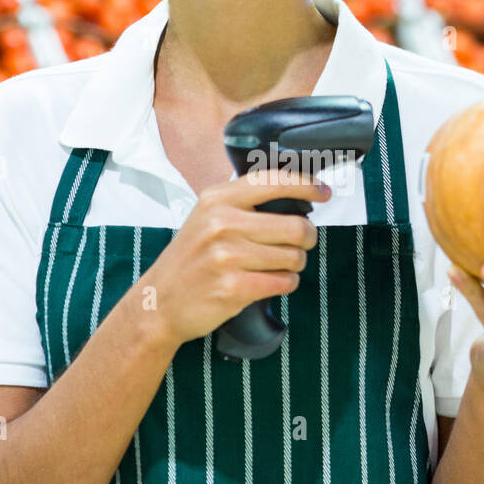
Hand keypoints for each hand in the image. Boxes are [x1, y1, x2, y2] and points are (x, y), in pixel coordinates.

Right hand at [143, 168, 329, 346]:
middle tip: (301, 243)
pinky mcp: (233, 288)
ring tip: (275, 266)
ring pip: (293, 257)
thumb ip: (242, 202)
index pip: (273, 181)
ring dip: (293, 264)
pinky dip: (285, 283)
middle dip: (307, 237)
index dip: (307, 184)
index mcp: (217, 199)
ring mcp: (227, 257)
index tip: (324, 192)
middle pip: (296, 226)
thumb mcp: (206, 217)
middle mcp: (222, 224)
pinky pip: (284, 282)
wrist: (159, 301)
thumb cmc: (190, 259)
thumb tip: (295, 192)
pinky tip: (270, 282)